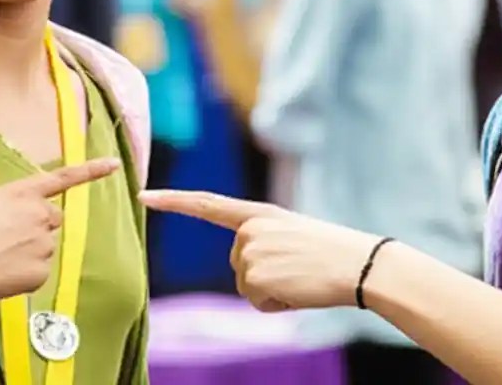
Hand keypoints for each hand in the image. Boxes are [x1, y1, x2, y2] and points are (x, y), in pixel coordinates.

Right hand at [0, 158, 120, 305]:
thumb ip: (12, 208)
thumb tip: (21, 222)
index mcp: (22, 193)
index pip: (63, 178)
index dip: (91, 170)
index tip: (115, 164)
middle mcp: (40, 213)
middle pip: (53, 218)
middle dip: (38, 227)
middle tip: (7, 239)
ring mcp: (45, 242)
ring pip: (45, 246)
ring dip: (29, 251)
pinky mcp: (43, 270)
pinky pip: (39, 271)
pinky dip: (24, 274)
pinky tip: (3, 274)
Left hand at [140, 189, 385, 311]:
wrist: (357, 263)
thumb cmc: (332, 252)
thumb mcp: (293, 236)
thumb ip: (264, 243)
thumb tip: (251, 272)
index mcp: (260, 213)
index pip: (208, 204)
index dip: (174, 201)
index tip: (144, 196)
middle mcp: (249, 229)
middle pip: (238, 265)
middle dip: (265, 275)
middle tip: (298, 268)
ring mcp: (250, 252)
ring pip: (247, 286)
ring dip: (273, 291)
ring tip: (301, 277)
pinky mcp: (255, 276)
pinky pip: (257, 302)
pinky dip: (277, 305)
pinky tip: (298, 290)